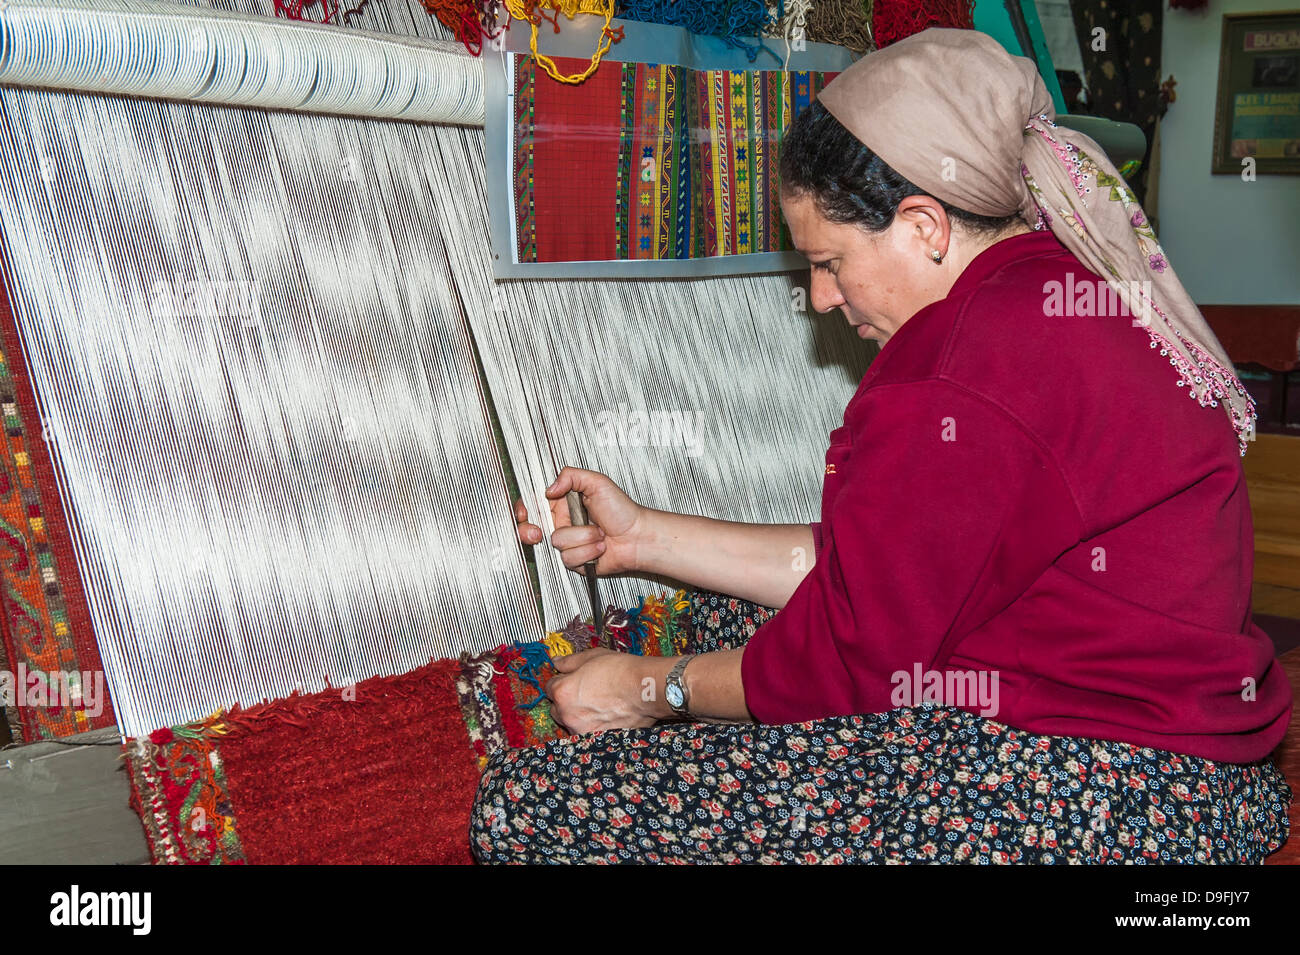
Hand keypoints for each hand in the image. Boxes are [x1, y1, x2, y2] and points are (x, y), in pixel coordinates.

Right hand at [512, 467, 645, 575]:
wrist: (637, 537)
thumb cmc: (622, 510)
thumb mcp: (597, 482)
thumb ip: (571, 476)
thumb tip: (549, 489)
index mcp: (563, 504)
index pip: (534, 505)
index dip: (523, 510)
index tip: (524, 513)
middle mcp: (562, 523)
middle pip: (530, 529)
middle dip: (530, 531)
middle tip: (537, 533)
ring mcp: (568, 543)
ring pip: (557, 542)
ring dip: (582, 537)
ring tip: (600, 533)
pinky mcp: (574, 561)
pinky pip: (569, 558)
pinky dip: (588, 552)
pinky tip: (600, 546)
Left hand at [546, 648, 659, 732]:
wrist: (645, 689)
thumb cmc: (621, 671)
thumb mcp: (592, 657)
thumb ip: (569, 661)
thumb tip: (556, 662)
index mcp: (562, 692)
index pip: (549, 688)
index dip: (561, 681)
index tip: (572, 680)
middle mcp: (567, 714)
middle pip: (556, 708)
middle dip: (566, 700)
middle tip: (586, 692)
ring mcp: (581, 729)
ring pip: (571, 722)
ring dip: (578, 715)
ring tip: (599, 704)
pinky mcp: (596, 739)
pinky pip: (586, 732)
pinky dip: (592, 725)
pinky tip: (606, 715)